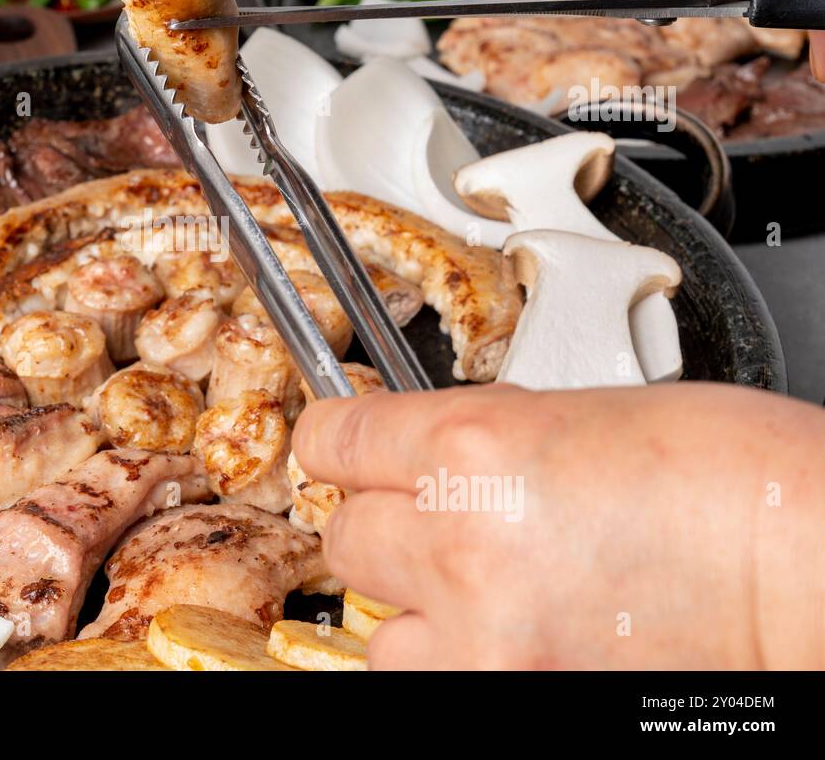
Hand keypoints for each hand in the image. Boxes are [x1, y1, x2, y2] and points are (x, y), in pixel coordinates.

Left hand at [293, 382, 824, 668]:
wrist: (808, 571)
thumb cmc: (729, 479)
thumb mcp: (577, 414)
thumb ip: (478, 434)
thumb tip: (424, 448)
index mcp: (472, 448)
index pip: (332, 442)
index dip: (336, 442)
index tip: (345, 448)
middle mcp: (460, 544)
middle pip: (345, 536)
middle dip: (385, 524)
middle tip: (438, 520)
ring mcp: (482, 636)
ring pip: (378, 629)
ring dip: (416, 608)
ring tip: (486, 590)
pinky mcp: (506, 695)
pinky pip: (431, 679)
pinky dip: (456, 659)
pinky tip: (513, 630)